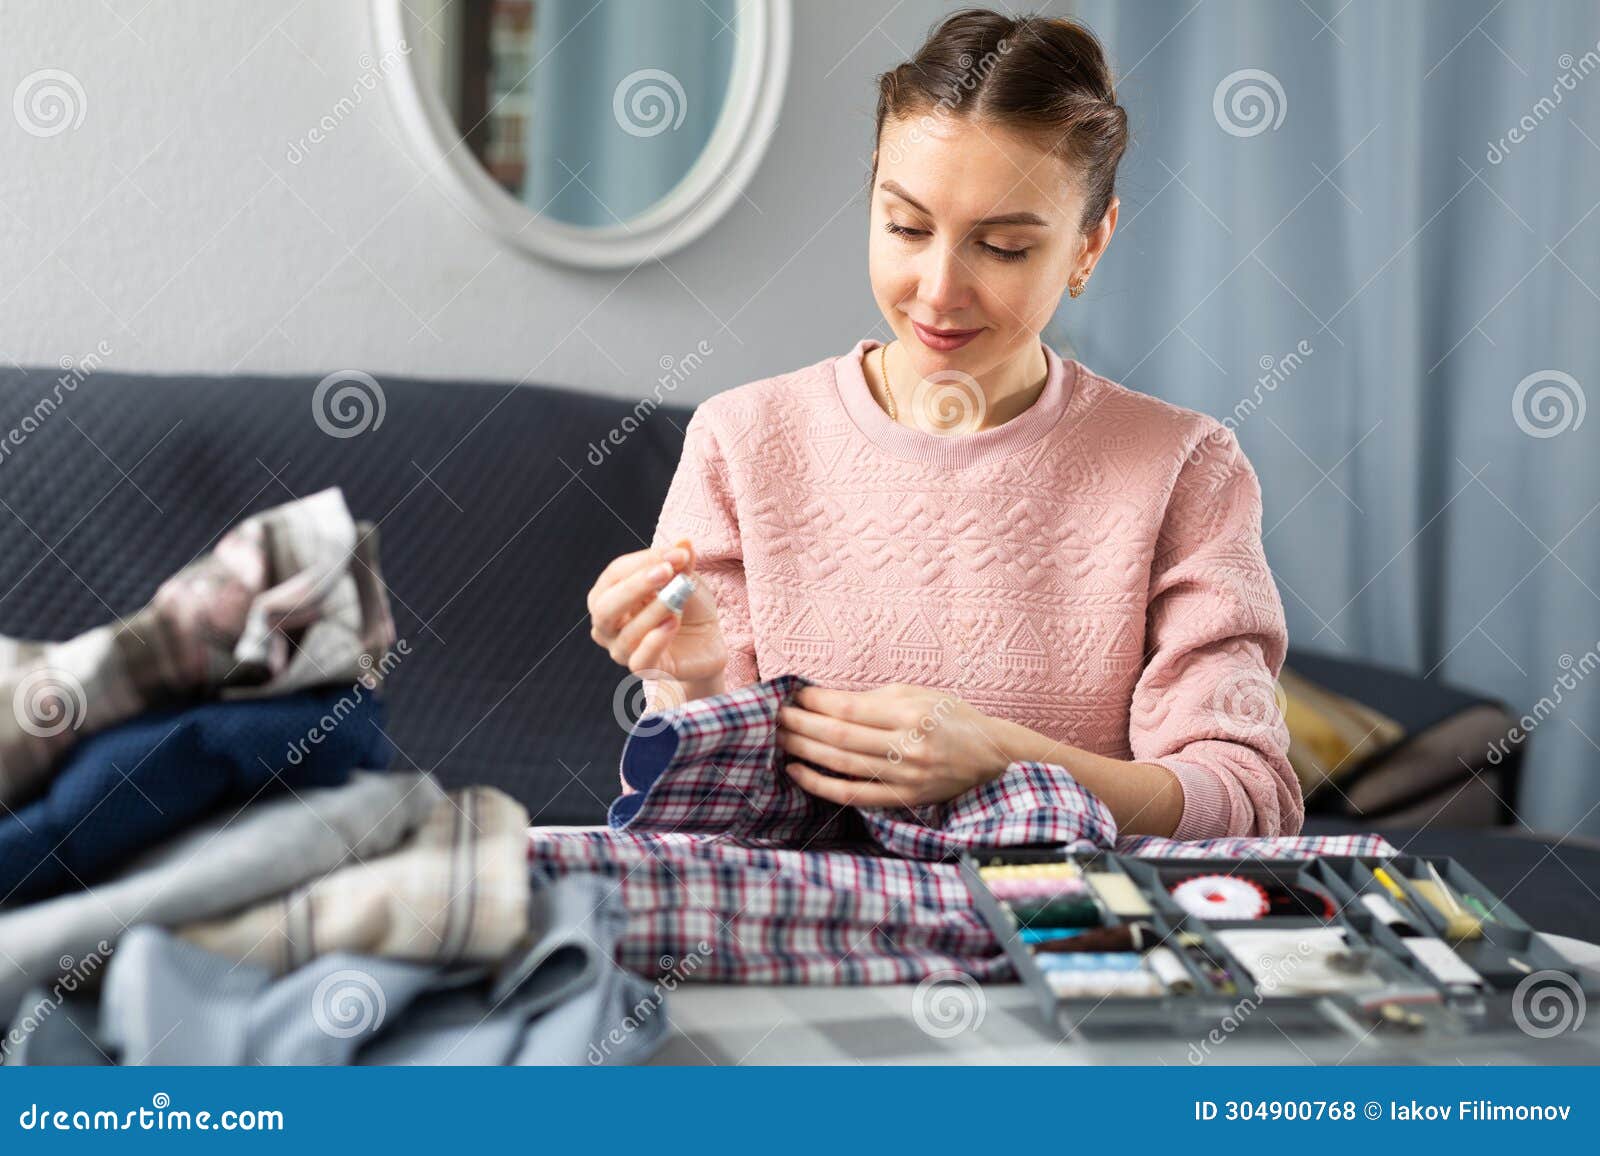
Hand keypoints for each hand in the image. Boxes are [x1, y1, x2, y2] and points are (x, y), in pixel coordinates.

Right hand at [586, 539, 725, 684]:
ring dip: (653, 612)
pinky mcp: (643, 669)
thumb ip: (682, 563)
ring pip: (626, 634)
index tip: (677, 554)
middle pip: (606, 606)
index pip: (615, 574)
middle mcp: (606, 623)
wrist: (706, 640)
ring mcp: (621, 649)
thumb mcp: (686, 579)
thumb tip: (684, 542)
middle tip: (666, 571)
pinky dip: (655, 641)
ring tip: (677, 599)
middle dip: (636, 586)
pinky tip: (672, 623)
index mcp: (608, 594)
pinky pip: (640, 660)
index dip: (643, 561)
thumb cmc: (686, 604)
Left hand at [777, 682, 1010, 807]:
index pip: (850, 710)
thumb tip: (825, 700)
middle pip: (839, 738)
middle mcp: (909, 747)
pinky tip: (797, 772)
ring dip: (804, 752)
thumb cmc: (951, 717)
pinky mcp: (903, 800)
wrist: (991, 757)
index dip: (816, 703)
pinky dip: (821, 785)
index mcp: (912, 714)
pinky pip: (853, 795)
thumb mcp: (918, 694)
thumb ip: (874, 699)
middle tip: (776, 716)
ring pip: (842, 765)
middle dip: (802, 726)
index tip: (794, 695)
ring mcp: (906, 777)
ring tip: (780, 739)